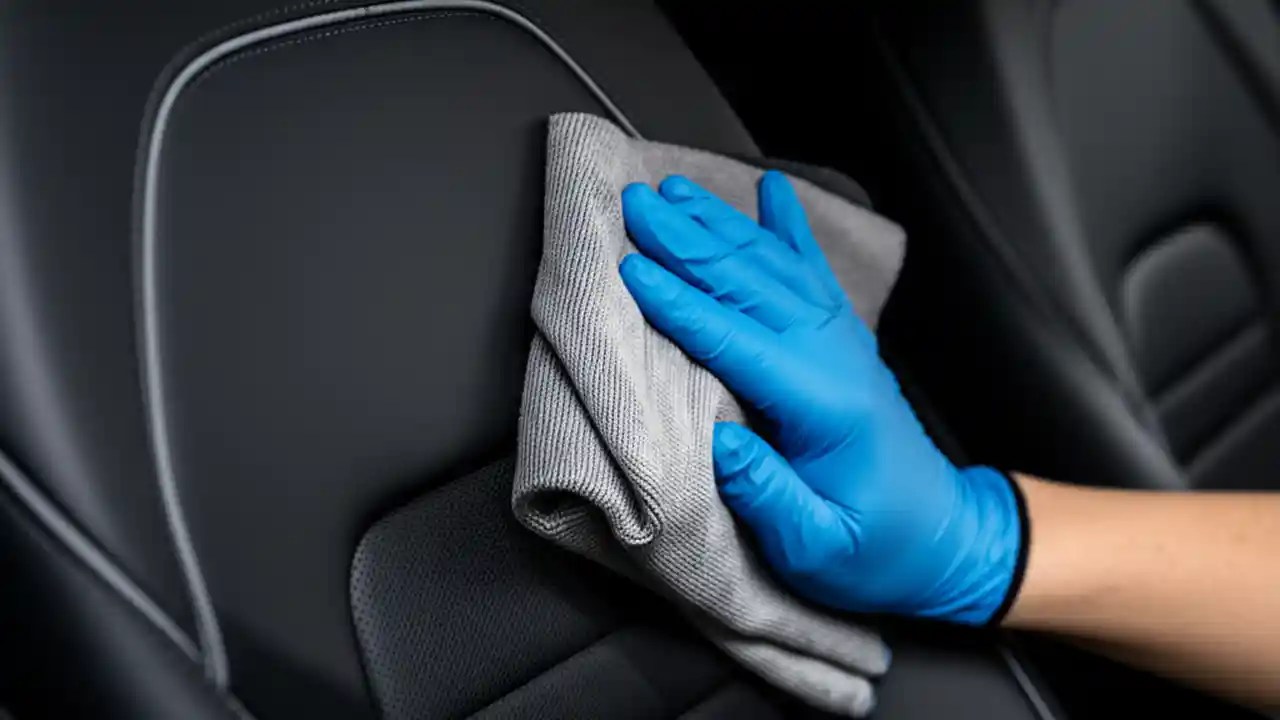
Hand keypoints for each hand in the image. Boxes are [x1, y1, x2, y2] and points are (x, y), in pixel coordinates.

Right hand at [618, 171, 1023, 623]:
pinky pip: (812, 273)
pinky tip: (773, 190)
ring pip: (776, 268)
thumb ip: (770, 497)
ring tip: (675, 191)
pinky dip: (788, 229)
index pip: (740, 343)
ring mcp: (843, 343)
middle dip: (689, 242)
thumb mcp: (820, 548)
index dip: (683, 305)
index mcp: (827, 407)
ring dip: (721, 226)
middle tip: (636, 204)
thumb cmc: (879, 551)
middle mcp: (836, 359)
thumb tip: (718, 442)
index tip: (633, 268)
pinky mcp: (844, 342)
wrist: (946, 539)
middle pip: (753, 286)